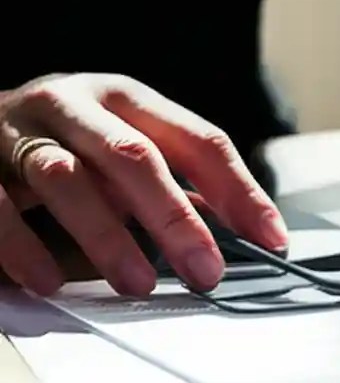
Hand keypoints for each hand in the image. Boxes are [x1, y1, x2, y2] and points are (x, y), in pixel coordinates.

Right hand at [0, 73, 287, 296]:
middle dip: (175, 218)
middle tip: (207, 271)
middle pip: (134, 156)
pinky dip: (24, 247)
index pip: (199, 139)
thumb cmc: (63, 143)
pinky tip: (49, 281)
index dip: (240, 190)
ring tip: (136, 283)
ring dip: (105, 236)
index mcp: (126, 99)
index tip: (272, 239)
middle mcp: (73, 104)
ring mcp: (16, 130)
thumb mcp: (121, 150)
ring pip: (65, 178)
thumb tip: (247, 236)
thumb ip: (175, 187)